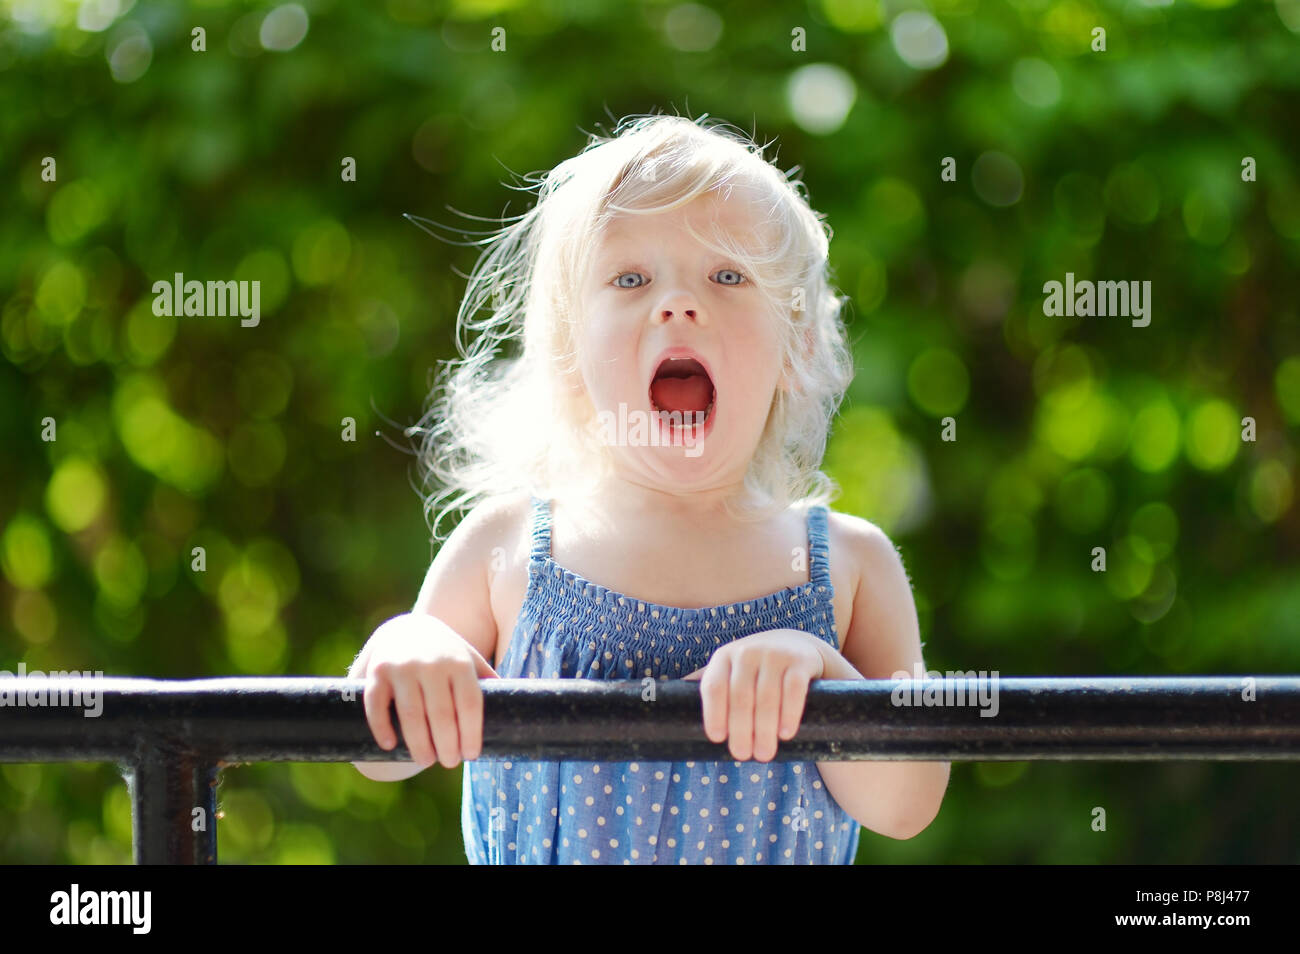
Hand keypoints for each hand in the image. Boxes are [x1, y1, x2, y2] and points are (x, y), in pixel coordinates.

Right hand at [351, 613, 497, 769]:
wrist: (406, 629)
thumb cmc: (446, 655)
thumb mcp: (470, 661)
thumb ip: (488, 682)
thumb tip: (521, 707)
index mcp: (459, 663)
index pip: (470, 703)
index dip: (471, 733)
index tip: (472, 755)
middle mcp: (431, 663)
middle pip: (441, 713)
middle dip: (447, 744)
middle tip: (449, 762)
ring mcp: (403, 667)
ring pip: (411, 712)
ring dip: (419, 743)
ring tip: (426, 761)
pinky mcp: (378, 672)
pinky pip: (377, 704)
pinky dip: (382, 727)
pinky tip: (390, 745)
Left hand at [682, 628, 826, 761]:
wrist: (798, 648)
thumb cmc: (755, 670)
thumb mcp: (730, 671)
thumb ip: (709, 687)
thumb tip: (663, 709)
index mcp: (723, 658)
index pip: (713, 686)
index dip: (713, 713)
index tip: (717, 739)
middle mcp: (746, 652)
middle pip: (740, 696)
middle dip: (741, 730)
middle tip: (744, 756)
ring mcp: (774, 654)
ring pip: (767, 696)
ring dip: (765, 729)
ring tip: (764, 753)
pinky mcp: (799, 661)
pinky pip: (793, 689)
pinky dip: (789, 713)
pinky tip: (786, 733)